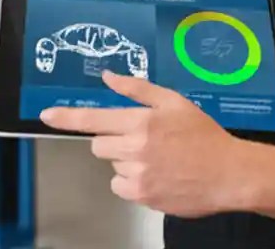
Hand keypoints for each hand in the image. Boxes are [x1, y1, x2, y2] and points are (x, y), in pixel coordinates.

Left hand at [40, 71, 246, 217]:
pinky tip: (156, 175)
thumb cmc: (203, 135)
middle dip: (112, 140)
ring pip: (112, 165)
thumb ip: (138, 89)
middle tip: (139, 139)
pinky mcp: (142, 197)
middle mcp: (135, 148)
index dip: (66, 118)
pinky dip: (132, 182)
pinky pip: (121, 187)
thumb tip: (108, 77)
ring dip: (125, 162)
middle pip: (99, 144)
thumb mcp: (174, 102)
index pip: (94, 118)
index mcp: (141, 121)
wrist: (228, 173)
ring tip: (156, 159)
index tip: (46, 116)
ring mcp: (138, 175)